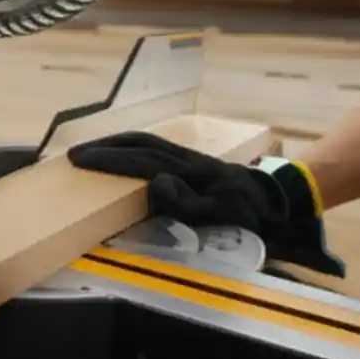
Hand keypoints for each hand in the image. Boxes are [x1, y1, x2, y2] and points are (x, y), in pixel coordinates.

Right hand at [67, 131, 345, 276]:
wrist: (285, 202)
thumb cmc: (252, 216)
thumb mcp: (223, 217)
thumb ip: (187, 203)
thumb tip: (154, 182)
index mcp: (187, 172)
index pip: (138, 161)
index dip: (107, 160)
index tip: (79, 160)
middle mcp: (185, 159)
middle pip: (139, 143)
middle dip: (105, 146)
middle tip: (74, 153)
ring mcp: (191, 158)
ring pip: (147, 142)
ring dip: (117, 143)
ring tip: (93, 150)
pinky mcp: (195, 162)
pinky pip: (156, 147)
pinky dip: (134, 146)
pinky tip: (127, 153)